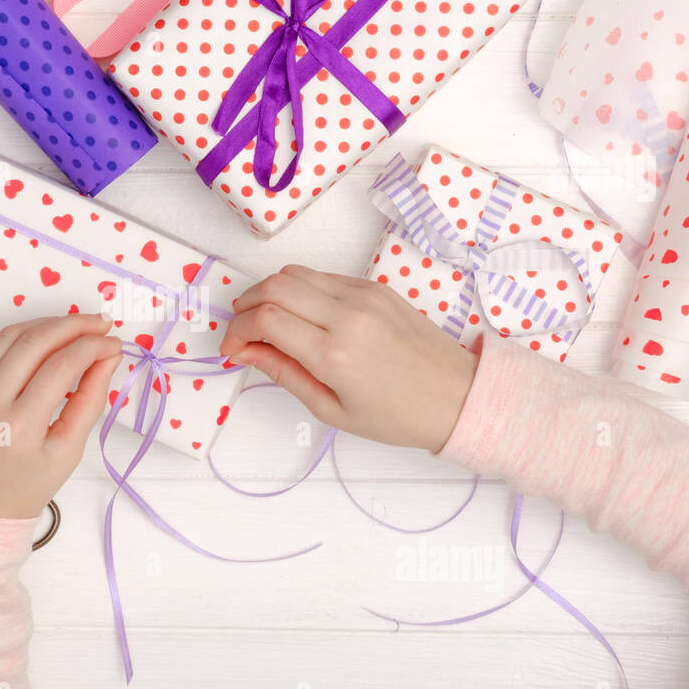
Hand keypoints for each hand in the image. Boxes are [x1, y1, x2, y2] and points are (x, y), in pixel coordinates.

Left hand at [0, 313, 121, 518]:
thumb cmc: (23, 487)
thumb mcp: (67, 452)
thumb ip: (91, 401)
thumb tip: (108, 357)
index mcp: (18, 426)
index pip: (63, 365)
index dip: (93, 346)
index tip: (113, 342)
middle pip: (35, 341)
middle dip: (73, 324)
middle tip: (100, 323)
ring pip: (9, 336)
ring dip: (46, 325)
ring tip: (74, 327)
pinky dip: (18, 339)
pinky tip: (41, 341)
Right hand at [219, 265, 477, 452]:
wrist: (456, 395)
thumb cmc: (397, 415)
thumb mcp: (331, 409)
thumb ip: (284, 373)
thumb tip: (246, 352)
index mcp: (335, 353)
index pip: (265, 319)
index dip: (237, 331)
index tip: (232, 349)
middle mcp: (348, 315)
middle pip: (274, 285)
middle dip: (246, 305)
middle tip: (242, 331)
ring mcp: (363, 295)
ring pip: (295, 273)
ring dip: (269, 292)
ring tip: (265, 321)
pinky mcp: (374, 286)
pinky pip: (323, 276)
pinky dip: (299, 289)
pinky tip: (300, 315)